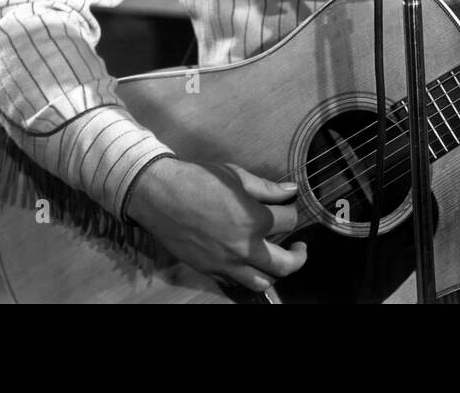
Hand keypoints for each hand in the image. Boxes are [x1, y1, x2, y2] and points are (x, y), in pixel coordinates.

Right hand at [124, 156, 307, 292]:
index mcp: (255, 221)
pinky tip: (248, 261)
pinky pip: (235, 282)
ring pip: (262, 282)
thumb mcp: (238, 176)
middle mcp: (244, 248)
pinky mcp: (209, 270)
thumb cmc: (199, 180)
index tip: (290, 205)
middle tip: (300, 246)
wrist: (160, 195)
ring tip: (276, 258)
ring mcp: (226, 263)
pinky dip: (247, 275)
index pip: (290, 222)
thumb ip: (268, 188)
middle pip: (286, 264)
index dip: (293, 211)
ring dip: (274, 271)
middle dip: (299, 255)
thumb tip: (291, 191)